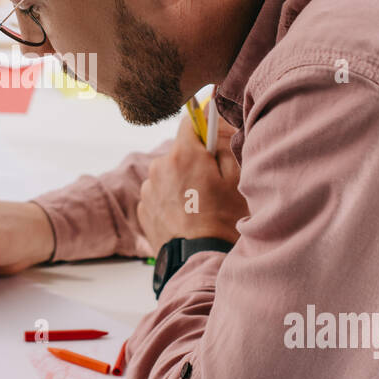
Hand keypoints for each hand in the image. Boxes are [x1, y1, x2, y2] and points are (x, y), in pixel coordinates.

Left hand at [136, 114, 244, 252]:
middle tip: (213, 184)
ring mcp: (148, 189)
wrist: (200, 261)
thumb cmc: (223, 220)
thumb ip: (223, 142)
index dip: (205, 128)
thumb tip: (215, 118)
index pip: (190, 121)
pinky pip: (160, 193)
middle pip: (179, 151)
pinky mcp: (143, 208)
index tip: (214, 140)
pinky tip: (187, 216)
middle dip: (195, 160)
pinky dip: (172, 200)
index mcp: (182, 154)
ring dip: (182, 181)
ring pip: (169, 173)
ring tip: (200, 205)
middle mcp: (158, 167)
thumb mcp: (235, 177)